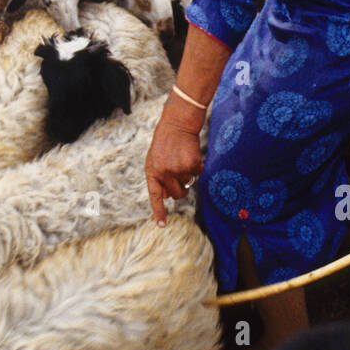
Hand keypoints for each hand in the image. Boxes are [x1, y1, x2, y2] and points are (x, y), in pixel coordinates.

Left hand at [145, 100, 205, 226]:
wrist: (177, 124)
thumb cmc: (165, 142)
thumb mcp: (154, 159)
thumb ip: (158, 178)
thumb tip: (167, 197)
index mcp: (152, 172)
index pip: (154, 196)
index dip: (159, 211)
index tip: (162, 225)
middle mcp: (164, 173)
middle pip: (177, 194)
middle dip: (180, 189)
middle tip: (179, 174)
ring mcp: (178, 170)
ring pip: (188, 183)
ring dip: (188, 174)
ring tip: (181, 158)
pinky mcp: (192, 165)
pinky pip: (197, 173)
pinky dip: (196, 166)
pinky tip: (190, 154)